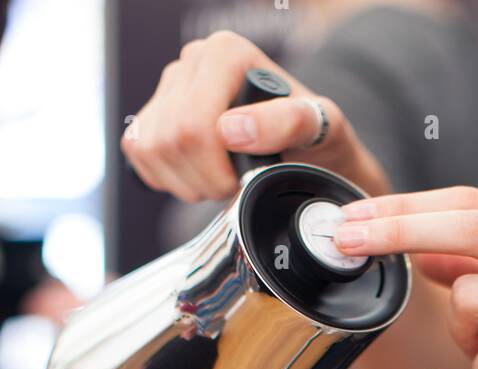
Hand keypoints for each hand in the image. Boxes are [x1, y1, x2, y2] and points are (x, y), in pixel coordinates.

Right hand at [121, 30, 389, 203]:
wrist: (306, 148)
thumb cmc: (314, 135)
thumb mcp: (320, 126)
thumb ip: (286, 122)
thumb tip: (231, 129)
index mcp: (226, 53)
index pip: (194, 125)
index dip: (215, 170)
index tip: (242, 182)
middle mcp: (193, 60)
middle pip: (170, 139)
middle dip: (202, 180)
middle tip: (232, 187)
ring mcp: (170, 84)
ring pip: (149, 148)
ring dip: (186, 183)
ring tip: (219, 181)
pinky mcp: (153, 111)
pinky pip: (137, 151)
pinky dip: (166, 177)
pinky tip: (198, 176)